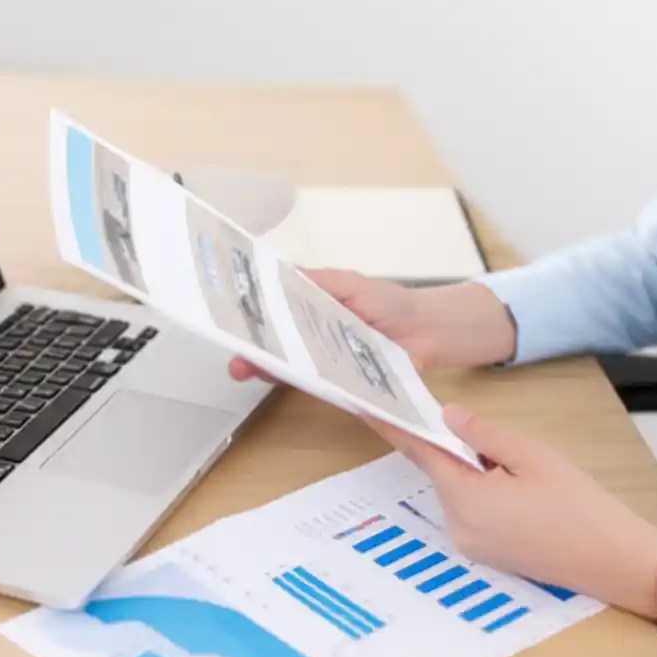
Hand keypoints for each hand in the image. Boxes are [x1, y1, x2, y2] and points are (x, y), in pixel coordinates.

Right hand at [229, 268, 515, 380]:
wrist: (430, 332)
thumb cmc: (391, 302)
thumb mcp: (351, 284)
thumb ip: (318, 281)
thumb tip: (280, 271)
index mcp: (310, 310)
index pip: (273, 315)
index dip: (250, 318)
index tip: (226, 320)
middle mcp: (314, 339)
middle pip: (276, 346)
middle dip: (252, 350)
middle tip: (233, 357)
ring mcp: (327, 364)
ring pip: (292, 368)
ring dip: (269, 369)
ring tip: (248, 369)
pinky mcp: (344, 385)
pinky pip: (320, 385)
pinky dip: (303, 383)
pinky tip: (286, 380)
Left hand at [365, 405, 656, 621]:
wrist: (614, 560)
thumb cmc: (580, 506)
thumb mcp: (532, 455)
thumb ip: (483, 434)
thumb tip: (447, 416)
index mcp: (466, 498)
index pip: (420, 453)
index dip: (395, 427)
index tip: (370, 407)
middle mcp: (459, 526)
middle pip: (443, 472)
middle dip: (460, 450)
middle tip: (498, 442)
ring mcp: (471, 543)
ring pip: (459, 491)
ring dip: (477, 473)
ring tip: (524, 475)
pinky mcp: (485, 552)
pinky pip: (472, 511)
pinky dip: (484, 493)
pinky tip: (522, 493)